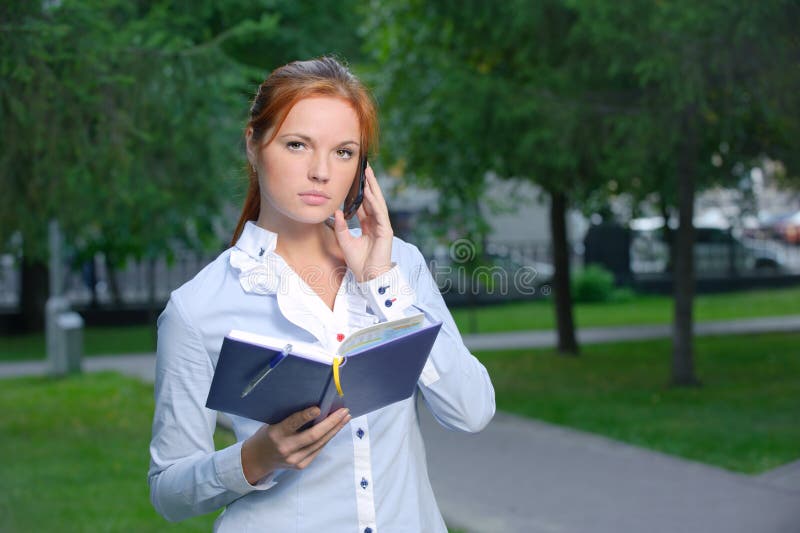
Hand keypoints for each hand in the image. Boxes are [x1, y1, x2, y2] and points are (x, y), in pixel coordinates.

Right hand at [241, 406, 350, 484]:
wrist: (258, 459)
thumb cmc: (268, 435)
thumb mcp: (273, 423)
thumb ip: (291, 418)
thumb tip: (316, 407)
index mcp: (276, 434)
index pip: (293, 424)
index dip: (306, 416)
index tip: (319, 408)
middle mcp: (286, 448)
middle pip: (313, 436)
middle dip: (331, 423)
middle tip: (344, 411)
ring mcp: (295, 459)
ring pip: (320, 443)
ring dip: (335, 430)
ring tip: (345, 418)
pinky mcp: (301, 466)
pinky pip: (318, 449)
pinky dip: (328, 438)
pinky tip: (336, 429)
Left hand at [332, 164, 393, 282]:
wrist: (368, 277)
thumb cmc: (359, 263)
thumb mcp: (344, 241)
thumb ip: (341, 227)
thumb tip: (335, 212)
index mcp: (368, 225)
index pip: (364, 204)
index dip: (359, 191)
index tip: (355, 178)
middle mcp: (376, 223)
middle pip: (372, 199)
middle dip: (368, 183)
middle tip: (364, 168)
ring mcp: (382, 226)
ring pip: (377, 202)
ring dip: (373, 187)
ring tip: (368, 174)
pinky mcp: (386, 231)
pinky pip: (380, 213)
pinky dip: (374, 202)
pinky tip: (369, 192)